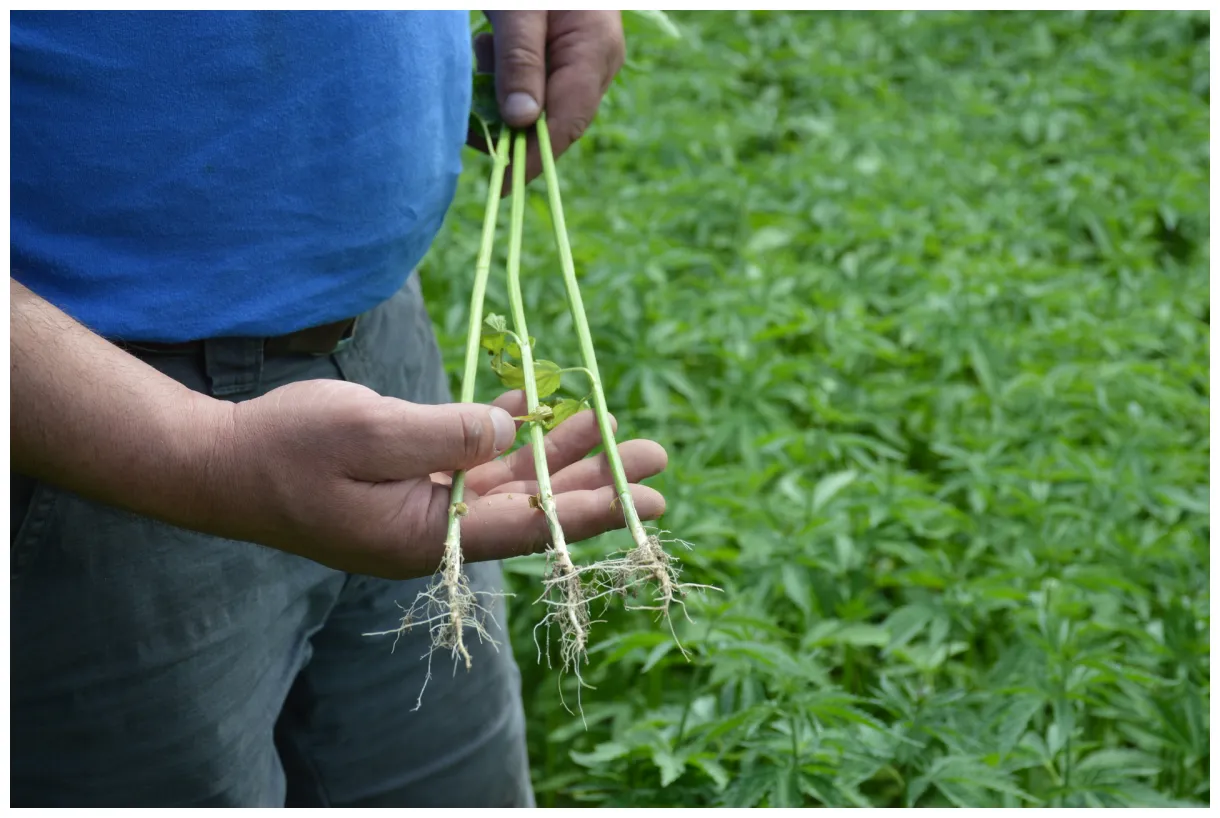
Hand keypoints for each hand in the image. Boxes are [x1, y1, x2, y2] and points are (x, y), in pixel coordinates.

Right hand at [210, 380, 665, 578]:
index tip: (649, 500)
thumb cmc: (283, 449)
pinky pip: (470, 461)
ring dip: (558, 452)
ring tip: (610, 422)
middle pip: (533, 505)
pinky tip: (535, 408)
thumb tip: (512, 431)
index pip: (529, 527)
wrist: (216, 463)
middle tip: (655, 457)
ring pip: (508, 481)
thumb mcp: (368, 432)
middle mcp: (435, 532)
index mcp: (428, 538)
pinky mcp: (406, 484)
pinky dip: (503, 433)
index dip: (593, 510)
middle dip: (594, 478)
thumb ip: (445, 433)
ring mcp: (421, 509)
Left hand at [470, 11, 624, 188]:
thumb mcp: (519, 9)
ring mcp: (583, 58)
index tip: (505, 184)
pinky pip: (533, 82)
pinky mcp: (564, 53)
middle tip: (472, 109)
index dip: (535, 158)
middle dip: (508, 120)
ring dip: (500, 89)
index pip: (568, 122)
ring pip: (538, 102)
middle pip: (552, 118)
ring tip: (486, 45)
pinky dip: (504, 74)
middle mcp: (596, 61)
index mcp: (595, 49)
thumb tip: (519, 122)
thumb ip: (519, 60)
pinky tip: (492, 42)